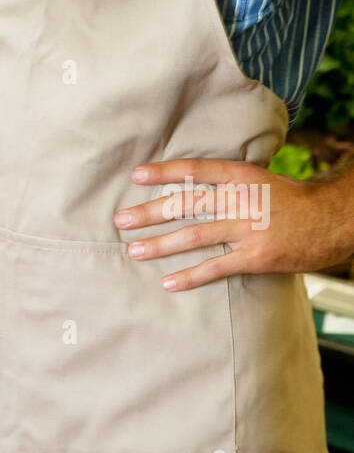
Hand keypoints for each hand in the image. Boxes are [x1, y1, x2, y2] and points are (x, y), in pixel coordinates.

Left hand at [113, 156, 353, 289]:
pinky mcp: (256, 256)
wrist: (331, 220)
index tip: (136, 175)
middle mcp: (240, 199)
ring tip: (135, 250)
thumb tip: (193, 181)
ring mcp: (247, 229)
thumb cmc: (293, 199)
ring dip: (161, 244)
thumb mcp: (260, 178)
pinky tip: (169, 282)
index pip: (194, 170)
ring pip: (194, 235)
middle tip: (121, 220)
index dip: (163, 172)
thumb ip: (229, 181)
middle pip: (185, 204)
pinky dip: (190, 276)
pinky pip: (216, 267)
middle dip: (149, 213)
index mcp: (241, 176)